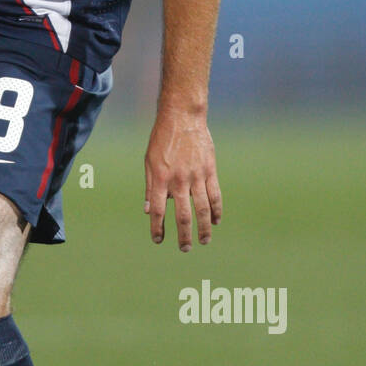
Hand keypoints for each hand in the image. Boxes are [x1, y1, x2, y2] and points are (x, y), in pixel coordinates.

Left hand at [144, 113, 221, 250]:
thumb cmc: (162, 139)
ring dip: (203, 228)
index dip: (158, 228)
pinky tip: (215, 221)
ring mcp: (196, 176)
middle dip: (184, 235)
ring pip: (202, 209)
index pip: (159, 211)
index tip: (158, 240)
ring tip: (203, 241)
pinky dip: (216, 210)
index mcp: (160, 179)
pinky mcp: (210, 170)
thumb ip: (150, 187)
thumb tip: (149, 211)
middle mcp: (178, 180)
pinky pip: (215, 195)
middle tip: (184, 249)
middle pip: (183, 216)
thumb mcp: (149, 162)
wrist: (182, 117)